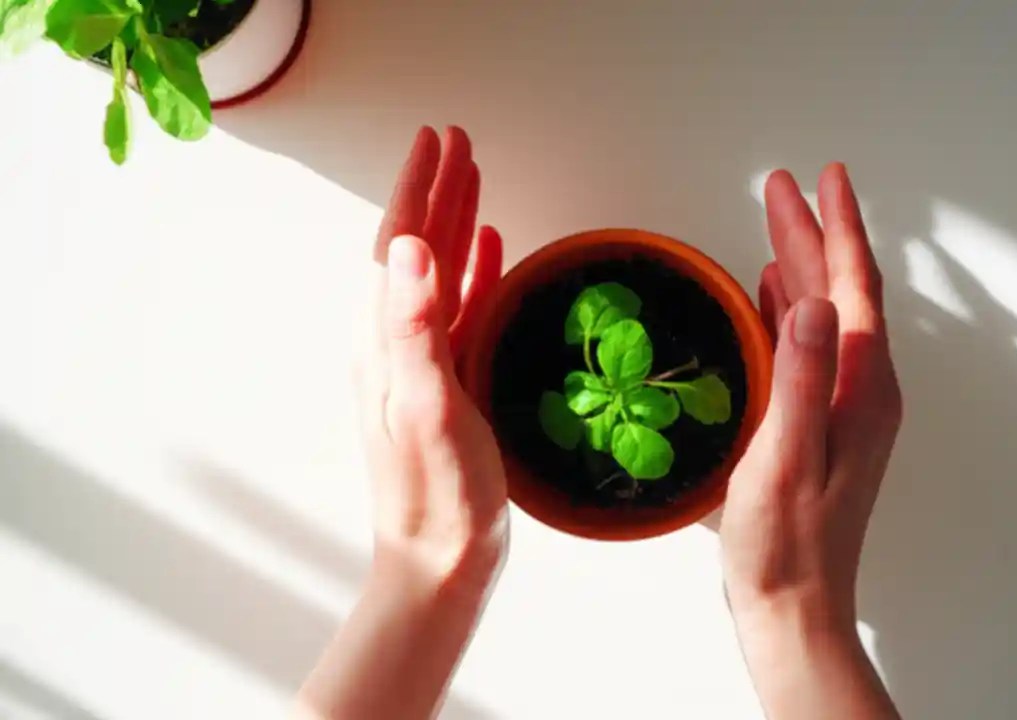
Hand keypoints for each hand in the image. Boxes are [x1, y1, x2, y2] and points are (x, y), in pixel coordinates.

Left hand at [296, 127, 506, 719]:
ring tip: (474, 177)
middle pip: (416, 250)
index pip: (399, 246)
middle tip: (458, 140)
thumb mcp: (428, 407)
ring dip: (455, 222)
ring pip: (440, 273)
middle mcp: (398, 345)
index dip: (417, 188)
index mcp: (387, 343)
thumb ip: (415, 327)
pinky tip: (490, 251)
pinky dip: (474, 272)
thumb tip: (411, 247)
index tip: (436, 139)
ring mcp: (424, 364)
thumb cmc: (439, 493)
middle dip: (436, 191)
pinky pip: (461, 310)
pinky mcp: (450, 385)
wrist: (440, 561)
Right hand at [721, 164, 901, 718]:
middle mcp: (862, 390)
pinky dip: (788, 311)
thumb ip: (803, 378)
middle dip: (813, 234)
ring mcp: (843, 408)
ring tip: (773, 225)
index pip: (854, 286)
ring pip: (823, 317)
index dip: (839, 227)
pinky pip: (808, 348)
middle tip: (782, 186)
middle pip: (840, 292)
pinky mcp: (820, 425)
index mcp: (862, 388)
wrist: (794, 605)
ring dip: (799, 267)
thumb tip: (811, 303)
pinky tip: (768, 298)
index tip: (827, 178)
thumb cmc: (786, 542)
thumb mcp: (788, 455)